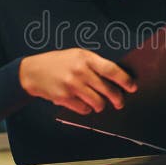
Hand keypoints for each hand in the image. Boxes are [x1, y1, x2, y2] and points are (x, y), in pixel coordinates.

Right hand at [19, 49, 135, 114]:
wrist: (33, 71)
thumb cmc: (60, 63)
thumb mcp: (77, 56)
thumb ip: (95, 65)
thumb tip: (117, 79)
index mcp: (86, 58)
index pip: (111, 70)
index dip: (124, 80)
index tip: (132, 87)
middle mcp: (80, 71)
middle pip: (107, 89)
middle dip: (117, 98)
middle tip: (120, 102)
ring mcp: (71, 86)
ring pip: (97, 102)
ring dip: (101, 105)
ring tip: (100, 103)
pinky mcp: (64, 98)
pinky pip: (84, 109)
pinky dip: (87, 108)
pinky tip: (84, 103)